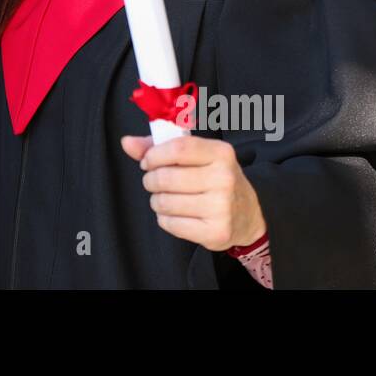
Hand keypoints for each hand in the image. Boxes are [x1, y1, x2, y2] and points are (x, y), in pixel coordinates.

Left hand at [120, 134, 265, 252]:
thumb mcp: (197, 156)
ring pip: (165, 202)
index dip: (154, 155)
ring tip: (166, 198)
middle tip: (154, 182)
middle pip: (166, 177)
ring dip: (157, 201)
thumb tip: (127, 143)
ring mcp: (222, 207)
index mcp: (221, 153)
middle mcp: (224, 178)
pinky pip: (171, 224)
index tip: (148, 162)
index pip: (177, 148)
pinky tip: (175, 214)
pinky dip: (164, 219)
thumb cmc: (215, 179)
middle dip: (151, 180)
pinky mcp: (216, 232)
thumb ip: (159, 147)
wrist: (247, 215)